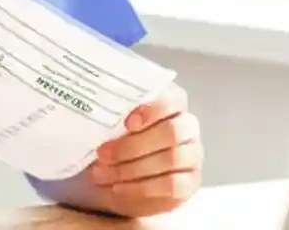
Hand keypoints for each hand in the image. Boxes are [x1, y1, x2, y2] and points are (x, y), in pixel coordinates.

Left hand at [89, 84, 202, 216]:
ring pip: (171, 159)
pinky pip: (171, 185)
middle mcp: (188, 126)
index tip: (126, 123)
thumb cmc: (117, 139)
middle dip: (132, 145)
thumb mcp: (112, 122)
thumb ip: (113, 114)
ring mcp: (192, 155)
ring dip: (132, 168)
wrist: (121, 175)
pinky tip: (118, 188)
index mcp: (172, 102)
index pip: (172, 100)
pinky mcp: (190, 182)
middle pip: (171, 132)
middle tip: (102, 154)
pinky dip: (141, 188)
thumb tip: (96, 112)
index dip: (151, 111)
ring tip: (102, 173)